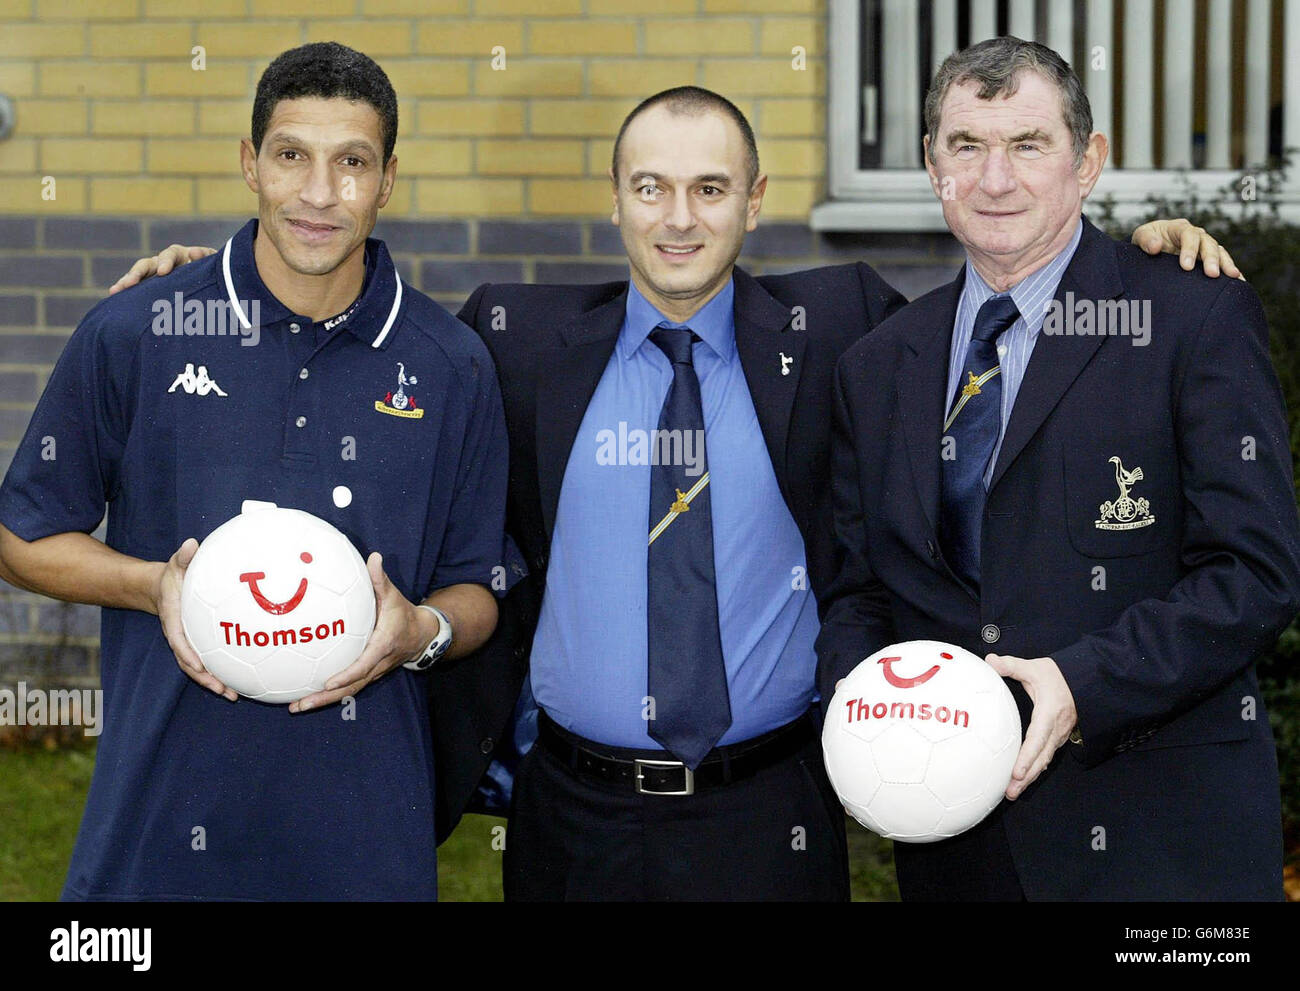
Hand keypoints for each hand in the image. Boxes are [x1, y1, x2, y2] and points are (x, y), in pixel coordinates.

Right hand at [108, 244, 214, 294]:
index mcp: (180, 255)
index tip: (162, 272)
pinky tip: (115, 298)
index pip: (170, 254)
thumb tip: (193, 253)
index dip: (165, 262)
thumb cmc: (216, 273)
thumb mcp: (215, 264)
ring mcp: (154, 276)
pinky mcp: (151, 288)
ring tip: (115, 291)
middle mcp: (163, 263)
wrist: (216, 286)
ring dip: (126, 282)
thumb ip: (207, 257)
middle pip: (146, 264)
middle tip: (129, 283)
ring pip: (137, 276)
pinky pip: (137, 290)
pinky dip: (127, 293)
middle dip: (137, 273)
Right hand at [152, 538, 237, 700]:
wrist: (163, 587)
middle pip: (191, 664)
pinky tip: (240, 683)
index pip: (179, 641)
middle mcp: (182, 637)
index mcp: (174, 621)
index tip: (199, 668)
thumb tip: (191, 544)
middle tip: (224, 691)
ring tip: (233, 696)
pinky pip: (210, 661)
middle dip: (206, 679)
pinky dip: (221, 673)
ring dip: (215, 683)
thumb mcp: (176, 563)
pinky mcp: (201, 644)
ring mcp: (191, 643)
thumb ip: (183, 556)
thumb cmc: (173, 575)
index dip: (188, 655)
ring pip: (200, 668)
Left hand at [290, 552, 427, 713]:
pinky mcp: (367, 675)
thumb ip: (380, 579)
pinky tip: (306, 697)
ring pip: (348, 691)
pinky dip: (329, 695)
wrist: (421, 635)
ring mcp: (372, 672)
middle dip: (326, 697)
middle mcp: (377, 664)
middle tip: (300, 705)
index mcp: (382, 645)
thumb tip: (373, 557)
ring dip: (323, 701)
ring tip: (296, 708)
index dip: (347, 674)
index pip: (364, 664)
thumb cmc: (402, 613)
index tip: (329, 681)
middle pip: (351, 686)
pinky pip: (348, 687)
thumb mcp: (393, 595)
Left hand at [984, 653, 1076, 799]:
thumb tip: (990, 661)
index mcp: (1050, 712)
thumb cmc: (1058, 676)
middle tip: (1010, 791)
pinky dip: (1035, 770)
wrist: (1083, 681)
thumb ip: (1012, 665)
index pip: (1038, 738)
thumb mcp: (1035, 667)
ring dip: (1030, 778)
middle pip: (1041, 757)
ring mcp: (1059, 735)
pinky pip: (1046, 757)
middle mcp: (1057, 728)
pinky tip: (1024, 780)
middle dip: (1026, 777)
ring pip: (1044, 760)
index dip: (1028, 756)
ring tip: (1013, 792)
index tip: (1017, 772)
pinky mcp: (1057, 738)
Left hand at [1130, 218, 1242, 278]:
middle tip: (1211, 274)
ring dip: (1226, 264)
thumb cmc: (1147, 240)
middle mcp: (1196, 236)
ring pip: (1219, 252)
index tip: (1186, 266)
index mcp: (1180, 228)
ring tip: (1233, 276)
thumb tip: (1155, 247)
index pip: (1189, 235)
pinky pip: (1223, 263)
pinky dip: (1231, 271)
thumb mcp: (1141, 236)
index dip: (1190, 249)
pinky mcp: (1208, 259)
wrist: (1151, 247)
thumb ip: (1146, 240)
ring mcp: (1205, 247)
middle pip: (1208, 244)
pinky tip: (1240, 281)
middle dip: (1211, 259)